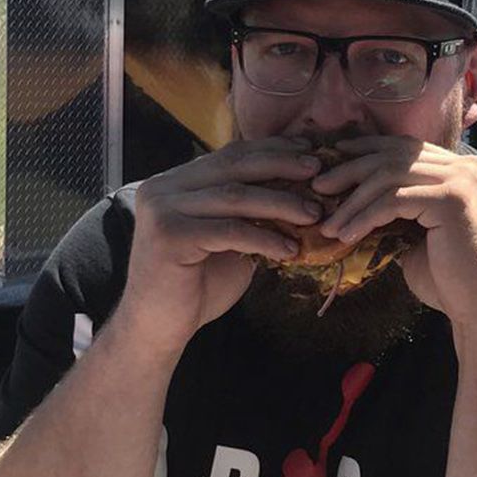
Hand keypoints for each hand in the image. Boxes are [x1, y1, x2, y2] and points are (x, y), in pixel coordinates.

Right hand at [119, 138, 325, 352]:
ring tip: (313, 214)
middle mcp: (164, 188)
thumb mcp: (229, 240)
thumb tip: (300, 192)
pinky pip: (229, 231)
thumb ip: (249, 213)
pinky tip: (290, 249)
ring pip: (234, 196)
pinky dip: (264, 238)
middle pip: (232, 166)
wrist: (159, 326)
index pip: (230, 155)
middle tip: (318, 171)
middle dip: (280, 165)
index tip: (309, 151)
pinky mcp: (169, 236)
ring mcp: (163, 210)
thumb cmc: (197, 285)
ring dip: (280, 203)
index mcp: (176, 181)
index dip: (272, 150)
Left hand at [309, 137, 476, 323]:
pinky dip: (365, 217)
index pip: (406, 147)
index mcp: (462, 169)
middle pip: (395, 155)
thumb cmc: (452, 279)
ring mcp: (462, 180)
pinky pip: (394, 200)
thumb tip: (355, 201)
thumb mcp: (419, 234)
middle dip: (350, 169)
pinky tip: (345, 236)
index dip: (367, 150)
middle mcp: (466, 166)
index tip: (333, 162)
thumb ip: (399, 210)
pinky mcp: (452, 199)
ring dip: (352, 199)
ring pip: (390, 175)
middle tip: (319, 187)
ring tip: (328, 222)